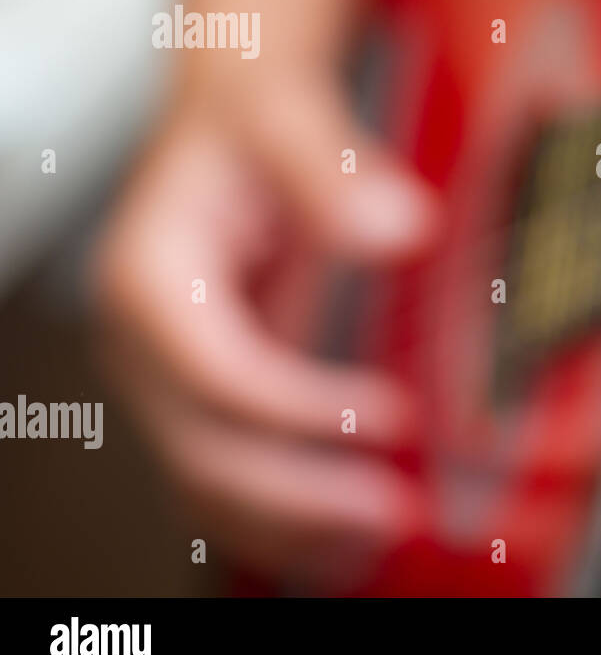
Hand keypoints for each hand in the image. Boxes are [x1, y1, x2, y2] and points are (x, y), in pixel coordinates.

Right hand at [92, 0, 433, 588]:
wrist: (234, 129)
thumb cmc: (253, 124)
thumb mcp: (289, 118)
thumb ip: (333, 171)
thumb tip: (398, 227)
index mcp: (151, 277)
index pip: (214, 367)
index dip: (295, 404)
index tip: (385, 412)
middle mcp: (148, 343)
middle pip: (206, 448)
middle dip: (299, 489)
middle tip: (394, 503)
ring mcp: (173, 381)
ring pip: (211, 485)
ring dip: (292, 524)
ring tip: (381, 533)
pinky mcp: (208, 400)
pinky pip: (229, 482)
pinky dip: (283, 519)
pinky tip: (346, 535)